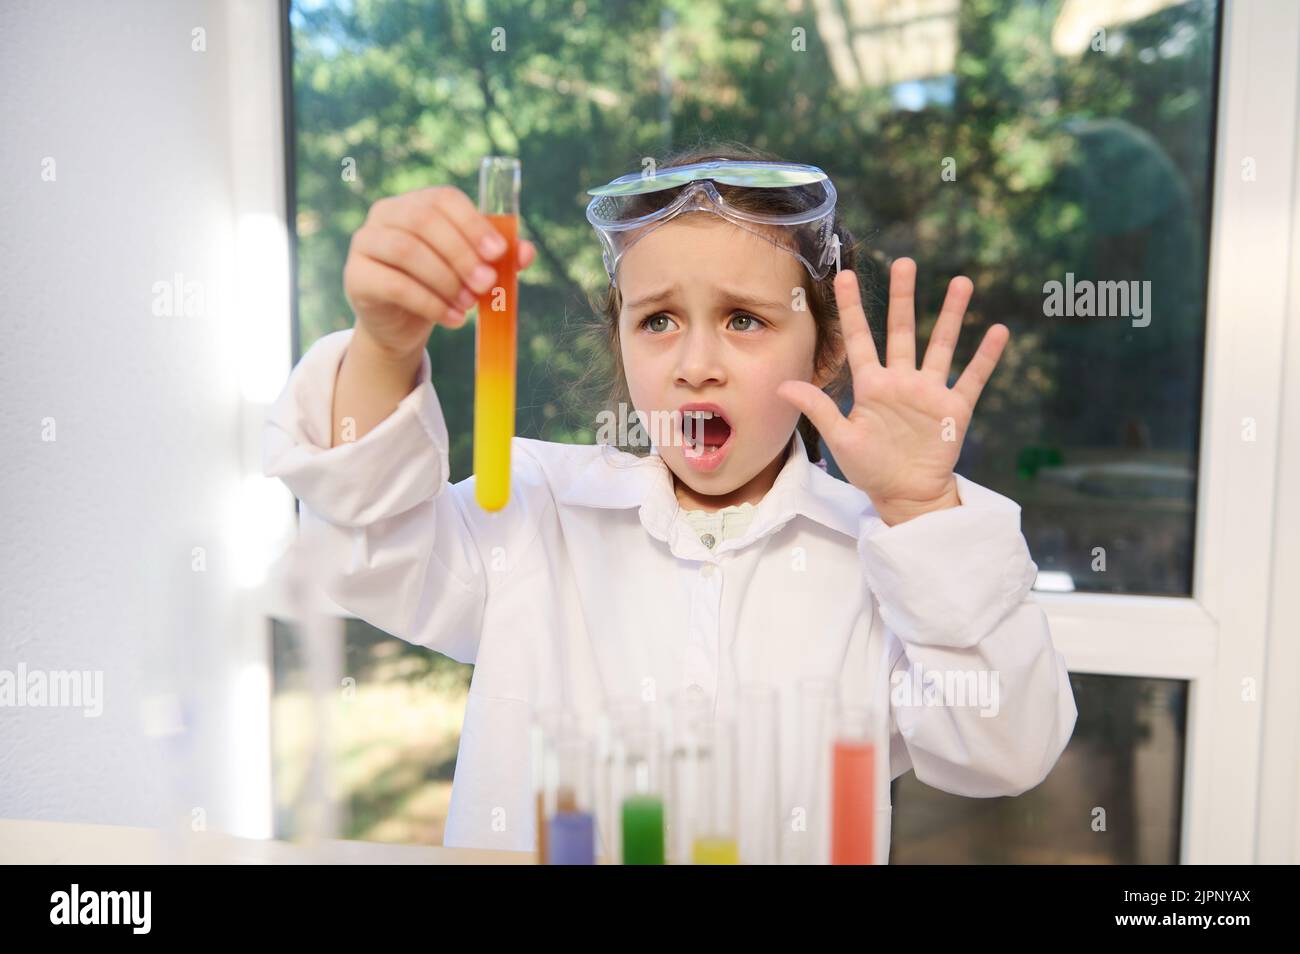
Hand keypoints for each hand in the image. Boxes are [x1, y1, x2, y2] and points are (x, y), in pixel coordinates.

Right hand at [343, 185, 535, 360]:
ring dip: (445, 280)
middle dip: (461, 254)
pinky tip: (454, 320)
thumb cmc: (440, 287)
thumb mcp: (471, 270)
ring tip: (469, 305)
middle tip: (486, 283)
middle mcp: (385, 214)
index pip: (443, 198)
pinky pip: (394, 285)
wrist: (402, 325)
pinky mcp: (356, 277)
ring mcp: (365, 243)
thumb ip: (499, 258)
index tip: (498, 252)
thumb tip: (526, 251)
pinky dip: (430, 304)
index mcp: (415, 202)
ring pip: (406, 251)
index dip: (472, 222)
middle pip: (424, 221)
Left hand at [776, 258, 1008, 525]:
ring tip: (962, 282)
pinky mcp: (954, 409)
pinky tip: (999, 331)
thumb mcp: (841, 439)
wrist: (905, 497)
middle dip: (904, 297)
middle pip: (902, 330)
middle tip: (906, 262)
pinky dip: (986, 356)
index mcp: (871, 386)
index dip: (851, 307)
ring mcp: (929, 392)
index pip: (858, 338)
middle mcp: (900, 381)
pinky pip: (972, 378)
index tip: (845, 275)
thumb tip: (782, 386)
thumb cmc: (870, 470)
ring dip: (951, 315)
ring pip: (941, 345)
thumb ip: (817, 409)